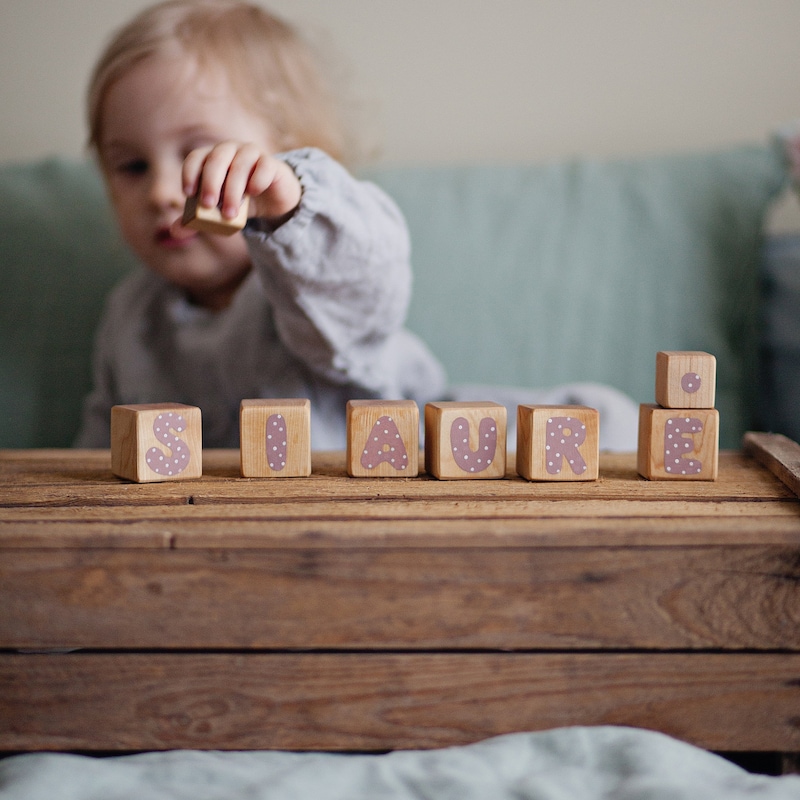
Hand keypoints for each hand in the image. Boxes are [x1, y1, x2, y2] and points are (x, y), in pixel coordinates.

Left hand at [181, 141, 301, 225]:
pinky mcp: (271, 164)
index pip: (196, 157)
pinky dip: (257, 179)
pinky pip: (264, 166)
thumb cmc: (240, 201)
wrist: (272, 201)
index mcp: (212, 158)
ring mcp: (252, 154)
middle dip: (210, 182)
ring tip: (231, 214)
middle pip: (217, 159)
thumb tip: (174, 230)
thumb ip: (196, 220)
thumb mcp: (218, 212)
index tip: (188, 193)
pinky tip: (253, 192)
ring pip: (240, 165)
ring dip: (233, 190)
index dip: (190, 173)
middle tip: (209, 205)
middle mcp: (230, 150)